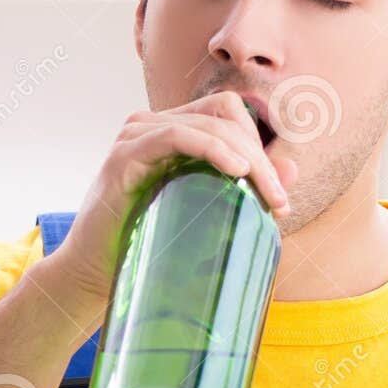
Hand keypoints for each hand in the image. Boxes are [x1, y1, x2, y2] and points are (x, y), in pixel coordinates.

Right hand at [42, 92, 296, 314]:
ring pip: (207, 125)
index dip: (261, 145)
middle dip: (261, 159)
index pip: (228, 114)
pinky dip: (211, 148)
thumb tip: (292, 169)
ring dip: (246, 158)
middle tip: (279, 202)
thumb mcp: (205, 212)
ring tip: (266, 195)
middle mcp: (152, 125)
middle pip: (225, 117)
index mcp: (171, 130)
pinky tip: (235, 171)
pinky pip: (175, 136)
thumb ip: (245, 186)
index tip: (279, 196)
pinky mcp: (123, 155)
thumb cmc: (147, 245)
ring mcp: (134, 135)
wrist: (94, 274)